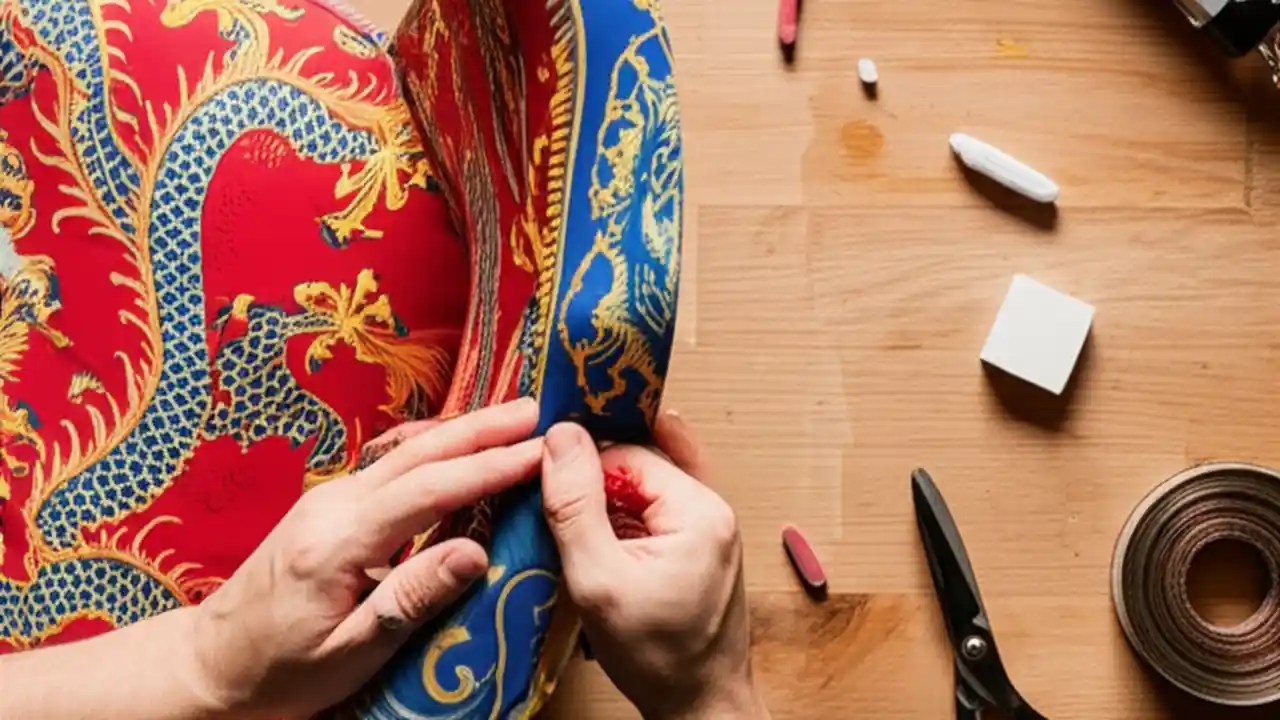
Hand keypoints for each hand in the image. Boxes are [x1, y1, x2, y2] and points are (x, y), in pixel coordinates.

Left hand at [188, 399, 541, 718]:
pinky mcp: (328, 506)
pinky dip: (434, 448)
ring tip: (513, 419)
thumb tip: (476, 551)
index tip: (541, 451)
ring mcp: (327, 499)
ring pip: (404, 451)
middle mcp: (331, 505)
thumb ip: (412, 599)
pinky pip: (390, 465)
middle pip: (418, 452)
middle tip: (538, 412)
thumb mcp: (349, 653)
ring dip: (461, 432)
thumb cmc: (279, 672)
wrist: (208, 665)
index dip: (489, 467)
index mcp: (338, 542)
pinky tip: (458, 445)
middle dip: (482, 429)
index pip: (429, 489)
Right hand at [540, 413, 768, 719]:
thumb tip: (560, 435)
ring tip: (574, 535)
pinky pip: (652, 516)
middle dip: (594, 483)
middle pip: (637, 466)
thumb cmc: (657, 658)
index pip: (627, 451)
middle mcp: (712, 509)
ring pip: (642, 490)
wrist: (701, 708)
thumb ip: (576, 506)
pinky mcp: (696, 549)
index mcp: (699, 508)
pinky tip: (596, 545)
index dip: (582, 466)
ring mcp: (707, 529)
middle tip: (556, 511)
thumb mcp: (599, 582)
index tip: (545, 489)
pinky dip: (621, 523)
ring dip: (605, 505)